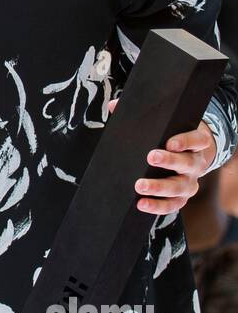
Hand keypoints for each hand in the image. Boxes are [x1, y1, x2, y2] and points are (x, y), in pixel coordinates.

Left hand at [107, 98, 216, 214]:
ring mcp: (190, 182)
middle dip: (170, 161)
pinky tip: (141, 204)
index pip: (198, 140)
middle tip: (151, 157)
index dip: (186, 141)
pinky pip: (173, 205)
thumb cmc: (170, 137)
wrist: (187, 156)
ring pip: (180, 187)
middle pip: (188, 163)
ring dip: (160, 188)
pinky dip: (158, 206)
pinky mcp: (182, 197)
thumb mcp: (163, 124)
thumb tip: (114, 105)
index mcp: (196, 142)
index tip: (170, 142)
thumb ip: (141, 115)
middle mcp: (196, 163)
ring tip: (140, 186)